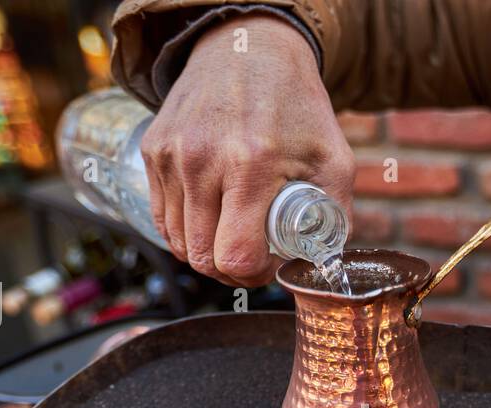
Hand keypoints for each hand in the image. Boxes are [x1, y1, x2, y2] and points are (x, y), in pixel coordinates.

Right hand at [140, 14, 355, 285]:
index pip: (235, 256)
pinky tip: (209, 219)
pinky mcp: (153, 151)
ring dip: (204, 252)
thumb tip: (325, 264)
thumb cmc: (295, 106)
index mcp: (252, 164)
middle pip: (201, 258)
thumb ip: (337, 216)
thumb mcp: (333, 158)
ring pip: (177, 243)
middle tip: (251, 259)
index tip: (268, 265)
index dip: (253, 275)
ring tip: (231, 237)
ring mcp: (172, 155)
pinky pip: (161, 217)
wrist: (247, 49)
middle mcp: (203, 160)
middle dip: (230, 271)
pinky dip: (183, 230)